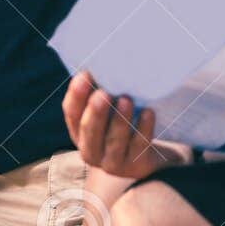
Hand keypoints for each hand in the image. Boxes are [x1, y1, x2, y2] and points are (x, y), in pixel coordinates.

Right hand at [62, 71, 179, 179]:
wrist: (152, 154)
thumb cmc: (126, 121)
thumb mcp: (111, 108)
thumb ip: (103, 90)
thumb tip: (104, 59)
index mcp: (80, 131)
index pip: (72, 114)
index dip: (76, 96)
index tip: (85, 75)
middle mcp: (91, 150)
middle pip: (89, 131)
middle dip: (95, 112)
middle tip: (103, 94)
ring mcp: (112, 162)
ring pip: (114, 141)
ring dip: (119, 120)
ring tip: (126, 100)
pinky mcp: (135, 165)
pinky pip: (139, 146)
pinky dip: (143, 129)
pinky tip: (148, 113)